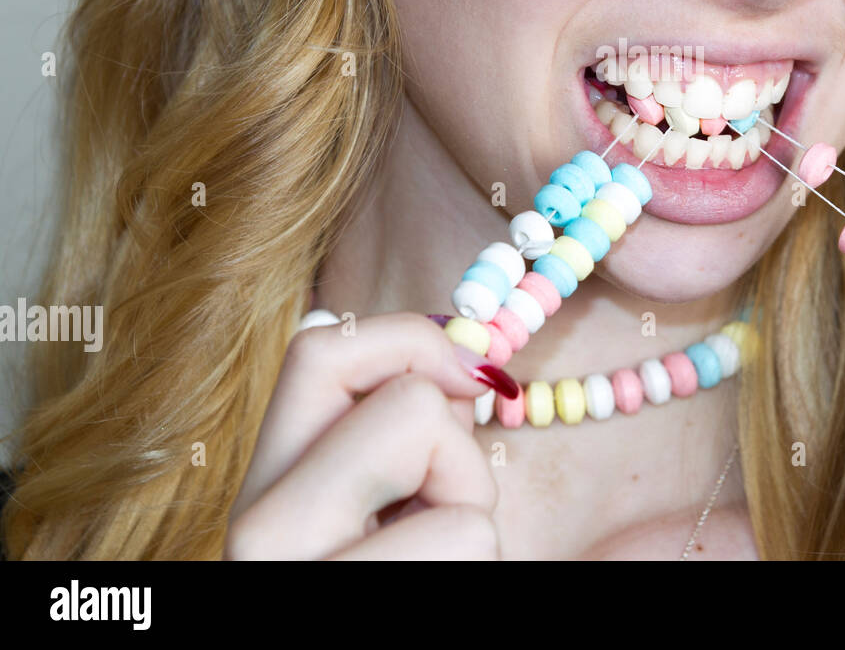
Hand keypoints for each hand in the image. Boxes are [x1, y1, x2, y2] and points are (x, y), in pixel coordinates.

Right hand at [224, 312, 510, 558]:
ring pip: (442, 463)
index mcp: (265, 489)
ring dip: (473, 512)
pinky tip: (441, 585)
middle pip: (408, 401)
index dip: (415, 340)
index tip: (470, 377)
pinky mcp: (338, 606)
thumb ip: (414, 428)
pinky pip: (469, 533)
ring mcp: (293, 574)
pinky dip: (484, 558)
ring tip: (439, 562)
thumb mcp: (394, 502)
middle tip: (447, 516)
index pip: (318, 349)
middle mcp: (258, 530)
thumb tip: (468, 361)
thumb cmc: (412, 570)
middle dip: (458, 452)